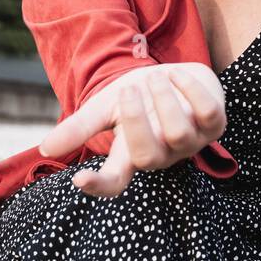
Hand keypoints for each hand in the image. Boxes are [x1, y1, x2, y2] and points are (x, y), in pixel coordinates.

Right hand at [39, 64, 227, 195]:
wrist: (177, 78)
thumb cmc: (139, 98)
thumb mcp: (106, 108)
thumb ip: (80, 128)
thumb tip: (46, 149)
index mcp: (131, 156)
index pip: (116, 182)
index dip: (100, 186)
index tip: (79, 180)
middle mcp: (162, 155)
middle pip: (148, 157)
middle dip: (136, 122)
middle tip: (128, 90)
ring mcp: (191, 142)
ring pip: (179, 133)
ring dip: (163, 100)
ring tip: (153, 77)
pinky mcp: (215, 124)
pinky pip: (207, 111)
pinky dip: (190, 89)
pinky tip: (177, 74)